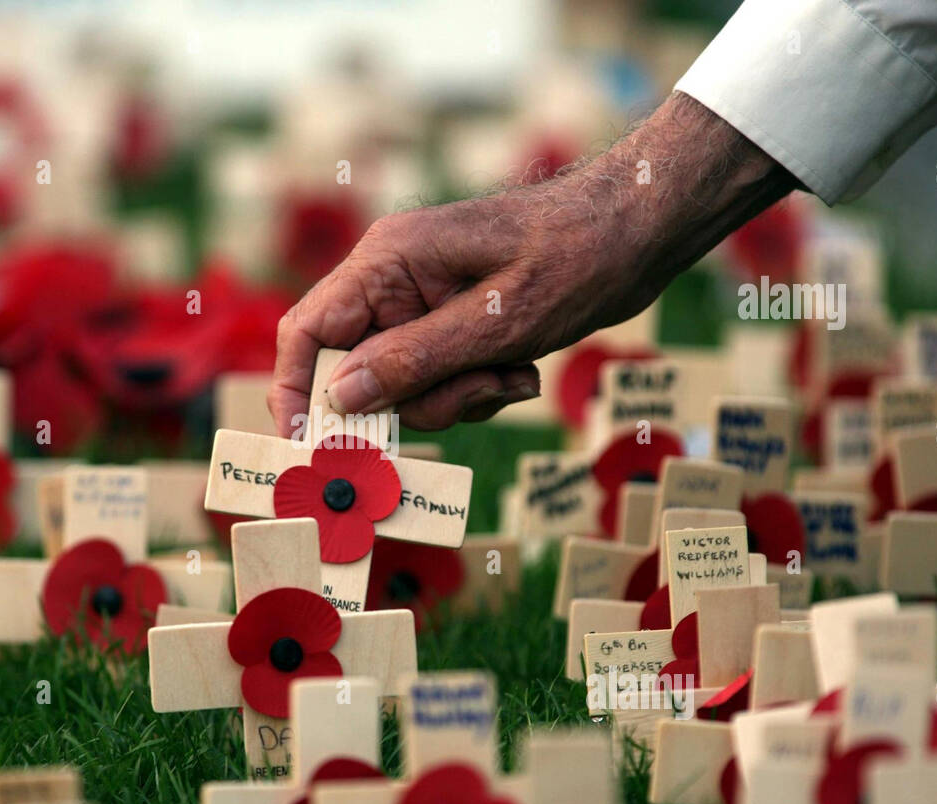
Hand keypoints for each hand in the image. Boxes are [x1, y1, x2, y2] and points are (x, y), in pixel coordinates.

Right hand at [268, 92, 795, 435]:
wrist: (642, 228)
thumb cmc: (576, 254)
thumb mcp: (498, 321)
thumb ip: (415, 361)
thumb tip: (339, 399)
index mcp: (388, 263)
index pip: (307, 331)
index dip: (295, 389)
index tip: (306, 443)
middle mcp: (395, 283)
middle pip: (361, 374)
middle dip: (419, 400)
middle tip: (480, 389)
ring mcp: (424, 305)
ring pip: (406, 387)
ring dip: (459, 398)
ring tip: (512, 374)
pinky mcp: (454, 325)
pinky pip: (441, 382)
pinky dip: (478, 390)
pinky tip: (521, 370)